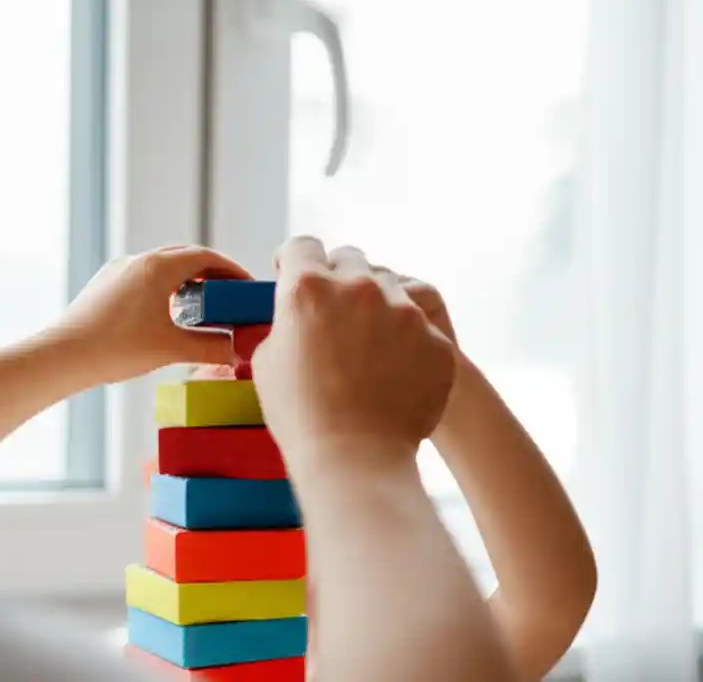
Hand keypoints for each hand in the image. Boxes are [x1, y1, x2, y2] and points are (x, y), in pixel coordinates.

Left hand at [54, 245, 250, 382]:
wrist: (63, 356)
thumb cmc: (116, 348)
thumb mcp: (171, 349)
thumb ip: (209, 347)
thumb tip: (235, 350)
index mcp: (158, 267)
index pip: (206, 257)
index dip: (231, 270)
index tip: (246, 286)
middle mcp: (137, 260)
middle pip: (184, 256)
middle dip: (211, 272)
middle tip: (229, 294)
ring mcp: (118, 270)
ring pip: (161, 266)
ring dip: (186, 280)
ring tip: (201, 304)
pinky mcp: (104, 285)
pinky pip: (142, 277)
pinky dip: (163, 287)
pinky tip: (165, 313)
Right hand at [251, 237, 455, 472]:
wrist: (355, 457)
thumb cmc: (300, 414)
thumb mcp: (267, 359)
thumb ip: (284, 322)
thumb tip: (294, 314)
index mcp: (308, 288)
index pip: (302, 246)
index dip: (297, 261)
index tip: (297, 276)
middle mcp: (358, 287)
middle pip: (350, 259)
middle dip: (340, 279)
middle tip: (335, 313)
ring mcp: (403, 310)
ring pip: (390, 287)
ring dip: (377, 306)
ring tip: (368, 347)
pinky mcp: (435, 336)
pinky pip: (419, 323)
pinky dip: (406, 339)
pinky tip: (393, 370)